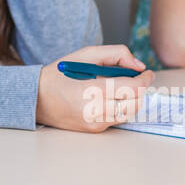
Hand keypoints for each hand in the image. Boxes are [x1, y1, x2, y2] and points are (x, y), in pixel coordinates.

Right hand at [36, 44, 153, 131]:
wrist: (36, 99)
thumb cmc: (59, 75)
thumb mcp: (84, 54)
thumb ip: (115, 54)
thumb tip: (139, 66)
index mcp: (91, 90)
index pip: (132, 88)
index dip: (145, 80)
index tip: (147, 73)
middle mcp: (95, 110)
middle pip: (135, 103)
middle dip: (141, 90)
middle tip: (137, 79)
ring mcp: (95, 123)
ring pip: (130, 113)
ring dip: (132, 99)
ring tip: (123, 87)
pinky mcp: (95, 130)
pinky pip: (118, 118)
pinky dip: (121, 107)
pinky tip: (111, 97)